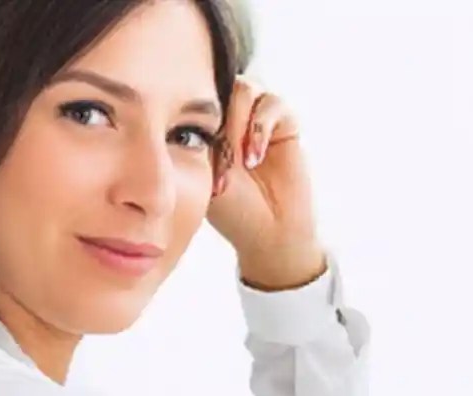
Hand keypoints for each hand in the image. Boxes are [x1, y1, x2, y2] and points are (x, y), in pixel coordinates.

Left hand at [207, 77, 325, 290]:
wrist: (269, 233)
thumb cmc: (233, 209)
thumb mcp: (203, 169)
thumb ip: (196, 132)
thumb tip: (186, 102)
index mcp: (211, 125)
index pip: (200, 93)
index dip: (196, 113)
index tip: (196, 153)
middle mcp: (236, 116)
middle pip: (223, 84)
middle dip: (219, 122)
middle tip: (221, 160)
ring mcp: (262, 118)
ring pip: (246, 88)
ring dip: (238, 123)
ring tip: (239, 160)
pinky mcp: (287, 124)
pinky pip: (273, 104)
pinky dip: (260, 128)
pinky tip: (255, 159)